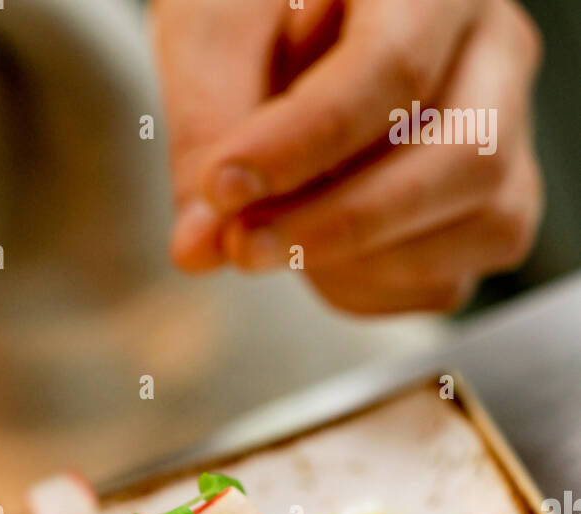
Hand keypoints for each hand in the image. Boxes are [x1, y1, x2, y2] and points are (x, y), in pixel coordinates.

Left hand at [152, 0, 543, 312]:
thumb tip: (199, 248)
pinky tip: (313, 255)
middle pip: (464, 156)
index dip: (303, 145)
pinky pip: (449, 281)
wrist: (287, 23)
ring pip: (478, 224)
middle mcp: (495, 50)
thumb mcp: (213, 30)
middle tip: (240, 246)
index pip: (394, 69)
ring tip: (271, 239)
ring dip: (357, 262)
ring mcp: (509, 134)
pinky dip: (368, 289)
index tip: (224, 190)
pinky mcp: (492, 208)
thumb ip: (205, 126)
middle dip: (339, 223)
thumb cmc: (261, 7)